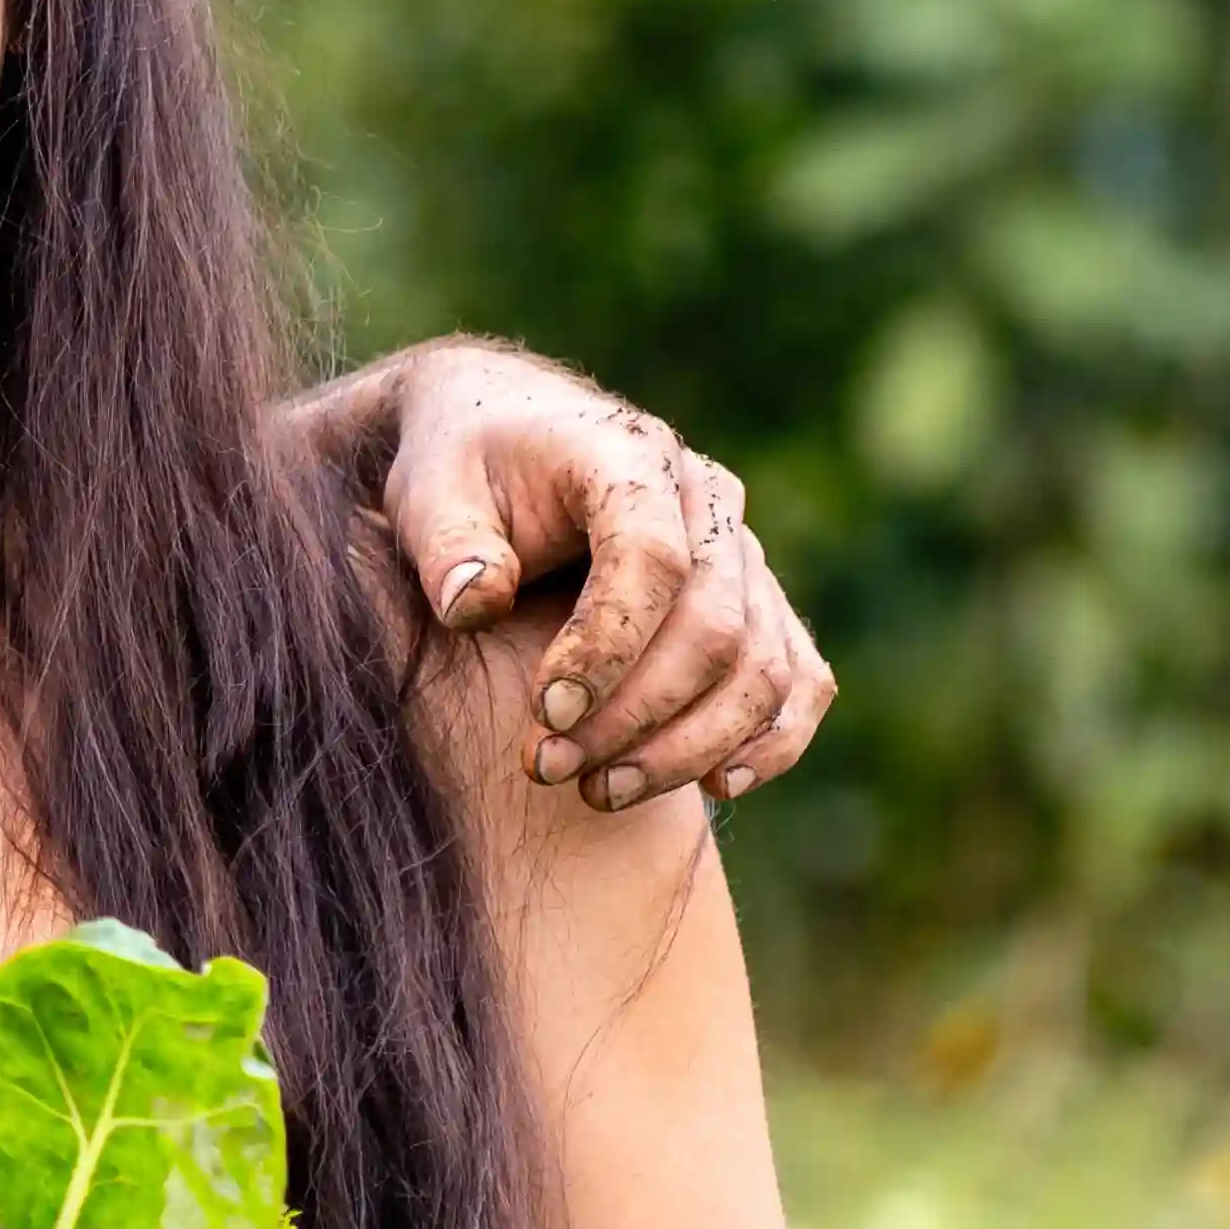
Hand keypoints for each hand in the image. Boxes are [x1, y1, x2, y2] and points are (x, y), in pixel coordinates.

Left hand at [316, 341, 834, 809]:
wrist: (510, 438)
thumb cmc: (466, 469)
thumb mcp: (430, 491)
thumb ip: (448, 547)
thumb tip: (474, 604)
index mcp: (629, 458)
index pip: (652, 560)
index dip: (607, 648)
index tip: (547, 715)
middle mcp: (706, 502)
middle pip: (715, 626)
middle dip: (635, 715)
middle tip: (549, 768)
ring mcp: (743, 554)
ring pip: (761, 666)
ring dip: (691, 745)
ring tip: (602, 790)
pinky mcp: (759, 603)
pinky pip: (798, 678)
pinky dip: (770, 739)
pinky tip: (715, 786)